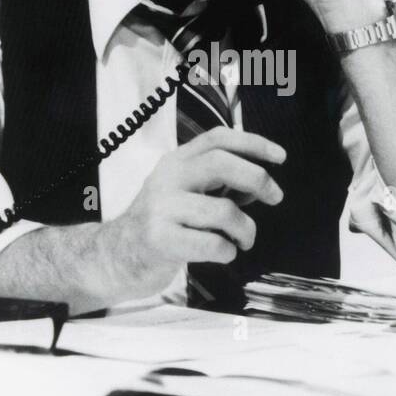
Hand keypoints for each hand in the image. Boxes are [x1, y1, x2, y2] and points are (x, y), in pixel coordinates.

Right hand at [104, 128, 285, 300]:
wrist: (116, 256)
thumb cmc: (161, 224)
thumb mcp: (183, 191)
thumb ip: (216, 182)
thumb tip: (259, 184)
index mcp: (176, 162)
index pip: (217, 139)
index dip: (253, 143)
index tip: (280, 156)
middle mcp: (167, 179)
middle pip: (221, 164)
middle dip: (257, 179)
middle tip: (275, 197)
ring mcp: (161, 209)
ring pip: (223, 211)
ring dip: (246, 229)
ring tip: (243, 239)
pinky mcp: (160, 240)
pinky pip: (213, 244)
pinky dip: (228, 251)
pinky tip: (223, 252)